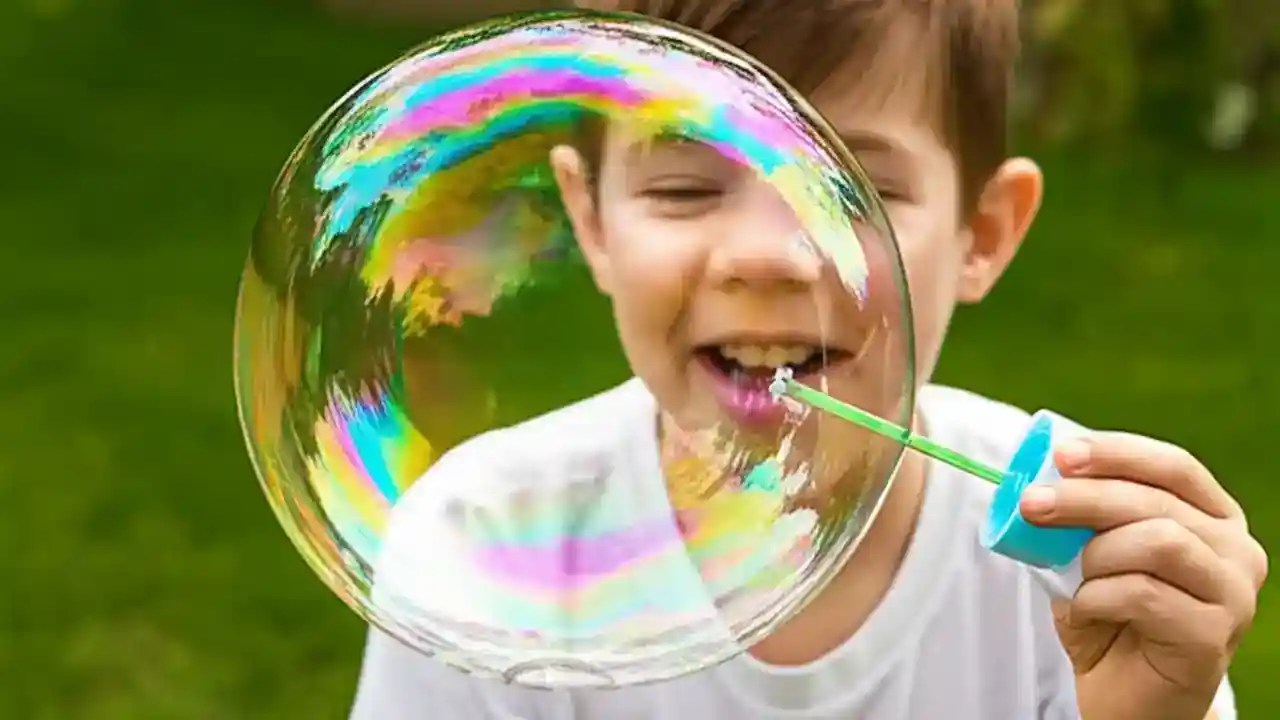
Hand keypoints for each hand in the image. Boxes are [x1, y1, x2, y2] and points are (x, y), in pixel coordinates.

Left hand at [1018, 431, 1267, 719]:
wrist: (1126, 697)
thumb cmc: (1110, 618)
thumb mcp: (1089, 556)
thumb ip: (1080, 519)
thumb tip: (1039, 481)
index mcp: (1212, 517)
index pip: (1173, 466)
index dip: (1117, 453)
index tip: (1062, 454)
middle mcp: (1235, 549)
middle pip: (1156, 502)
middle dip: (1084, 498)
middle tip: (1032, 504)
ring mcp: (1233, 594)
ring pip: (1157, 542)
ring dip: (1097, 555)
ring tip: (1076, 578)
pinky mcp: (1213, 636)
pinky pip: (1143, 594)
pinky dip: (1098, 597)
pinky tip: (1088, 610)